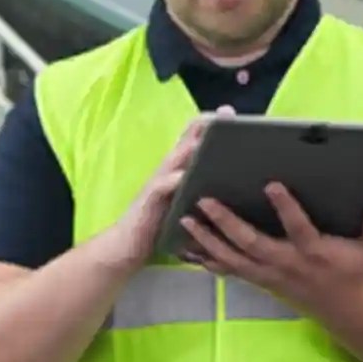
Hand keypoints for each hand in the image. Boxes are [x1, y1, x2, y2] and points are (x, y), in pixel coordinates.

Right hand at [94, 105, 235, 272]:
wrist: (125, 247)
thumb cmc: (160, 229)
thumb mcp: (187, 209)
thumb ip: (204, 196)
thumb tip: (237, 192)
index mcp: (178, 170)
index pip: (193, 138)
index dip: (211, 124)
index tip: (231, 114)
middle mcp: (168, 170)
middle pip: (187, 139)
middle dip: (208, 125)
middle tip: (228, 114)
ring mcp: (158, 182)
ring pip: (177, 157)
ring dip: (195, 146)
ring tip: (215, 136)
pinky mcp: (150, 199)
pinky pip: (164, 185)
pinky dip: (176, 179)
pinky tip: (187, 176)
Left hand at [180, 181, 362, 319]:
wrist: (342, 312)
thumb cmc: (354, 272)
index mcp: (313, 251)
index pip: (298, 227)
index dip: (286, 207)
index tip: (271, 184)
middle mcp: (286, 263)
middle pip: (251, 243)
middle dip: (226, 222)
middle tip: (205, 200)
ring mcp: (268, 274)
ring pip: (232, 258)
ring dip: (207, 239)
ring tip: (186, 219)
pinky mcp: (258, 280)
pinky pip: (228, 270)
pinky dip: (206, 259)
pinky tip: (185, 246)